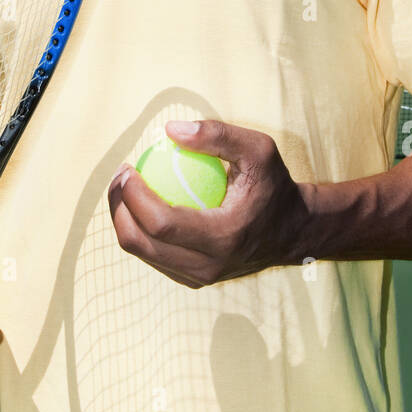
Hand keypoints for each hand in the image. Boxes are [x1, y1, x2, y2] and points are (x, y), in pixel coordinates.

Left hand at [107, 120, 307, 287]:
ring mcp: (199, 279)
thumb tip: (169, 130)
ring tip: (127, 186)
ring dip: (125, 218)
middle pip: (140, 243)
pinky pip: (154, 256)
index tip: (129, 167)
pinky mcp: (193, 280)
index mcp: (224, 237)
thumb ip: (217, 134)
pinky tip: (142, 202)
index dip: (133, 195)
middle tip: (122, 175)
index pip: (160, 222)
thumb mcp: (258, 149)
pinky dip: (141, 230)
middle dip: (119, 207)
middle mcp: (208, 266)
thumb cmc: (273, 184)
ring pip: (142, 253)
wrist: (292, 230)